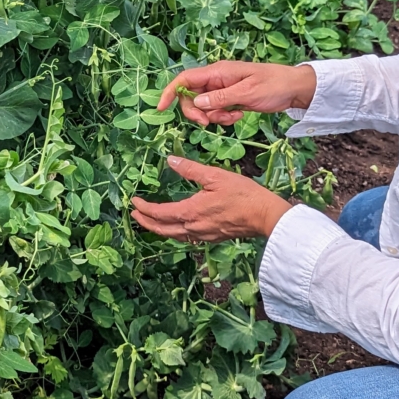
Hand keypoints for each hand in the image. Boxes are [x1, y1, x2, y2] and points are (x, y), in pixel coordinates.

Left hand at [130, 156, 291, 242]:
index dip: (144, 208)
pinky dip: (174, 233)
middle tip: (134, 215)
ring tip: (150, 222)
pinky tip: (176, 228)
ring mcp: (203, 235)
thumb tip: (170, 160)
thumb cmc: (243, 194)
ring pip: (173, 236)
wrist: (265, 216)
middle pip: (162, 229)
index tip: (134, 202)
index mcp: (190, 212)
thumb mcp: (215, 176)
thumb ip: (190, 169)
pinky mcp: (212, 237)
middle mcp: (193, 228)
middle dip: (146, 222)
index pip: (159, 213)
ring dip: (158, 229)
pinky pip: (186, 238)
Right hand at [156, 61, 316, 125]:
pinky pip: (217, 110)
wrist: (293, 88)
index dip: (171, 92)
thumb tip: (195, 103)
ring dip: (215, 116)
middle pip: (191, 97)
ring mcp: (223, 89)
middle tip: (209, 123)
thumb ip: (219, 99)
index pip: (185, 79)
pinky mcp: (230, 98)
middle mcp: (216, 79)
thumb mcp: (246, 93)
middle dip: (197, 112)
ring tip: (234, 116)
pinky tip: (240, 115)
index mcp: (217, 72)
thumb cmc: (273, 85)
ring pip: (204, 107)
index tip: (161, 108)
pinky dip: (224, 117)